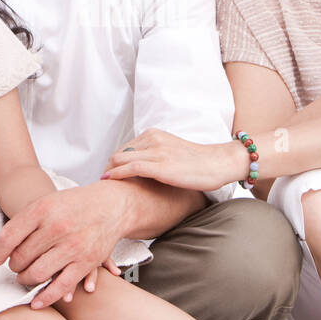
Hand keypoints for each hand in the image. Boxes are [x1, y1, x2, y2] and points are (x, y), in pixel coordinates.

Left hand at [0, 183, 125, 309]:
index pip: (9, 236)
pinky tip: (36, 301)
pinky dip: (45, 298)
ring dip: (26, 279)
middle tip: (15, 265)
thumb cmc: (73, 205)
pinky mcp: (86, 262)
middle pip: (21, 257)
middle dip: (14, 265)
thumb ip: (24, 222)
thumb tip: (0, 249)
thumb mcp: (46, 202)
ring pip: (36, 274)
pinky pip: (60, 287)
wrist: (110, 205)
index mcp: (43, 209)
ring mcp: (72, 246)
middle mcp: (57, 227)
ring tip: (25, 276)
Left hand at [103, 128, 247, 191]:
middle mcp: (153, 139)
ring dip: (109, 172)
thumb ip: (155, 154)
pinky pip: (130, 168)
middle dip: (109, 168)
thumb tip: (141, 169)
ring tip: (103, 185)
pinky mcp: (160, 165)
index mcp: (154, 134)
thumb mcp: (172, 151)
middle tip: (104, 182)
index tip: (109, 175)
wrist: (217, 163)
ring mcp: (156, 151)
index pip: (125, 148)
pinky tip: (109, 181)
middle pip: (119, 153)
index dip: (115, 163)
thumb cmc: (197, 162)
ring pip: (121, 159)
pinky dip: (117, 175)